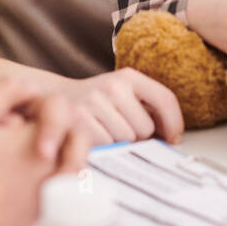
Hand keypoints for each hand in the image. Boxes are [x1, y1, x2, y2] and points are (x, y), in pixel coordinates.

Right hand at [55, 68, 184, 146]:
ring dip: (118, 144)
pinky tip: (93, 138)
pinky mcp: (79, 121)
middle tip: (118, 129)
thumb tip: (173, 139)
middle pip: (146, 128)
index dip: (175, 123)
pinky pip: (107, 147)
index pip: (164, 99)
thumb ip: (148, 108)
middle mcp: (112, 85)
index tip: (173, 138)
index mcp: (128, 76)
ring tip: (103, 132)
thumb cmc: (96, 105)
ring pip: (126, 140)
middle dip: (137, 136)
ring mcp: (94, 102)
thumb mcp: (122, 95)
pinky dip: (102, 149)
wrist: (52, 101)